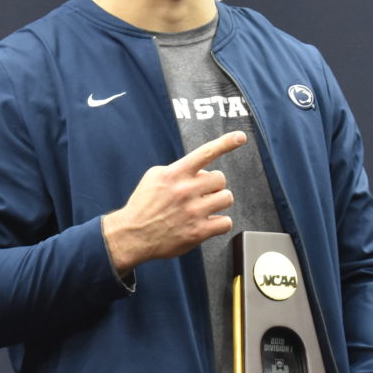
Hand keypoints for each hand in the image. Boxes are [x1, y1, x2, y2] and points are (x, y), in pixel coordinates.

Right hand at [101, 132, 244, 273]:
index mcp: (175, 174)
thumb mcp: (154, 177)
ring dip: (218, 201)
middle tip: (202, 193)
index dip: (226, 143)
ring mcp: (194, 212)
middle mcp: (186, 190)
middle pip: (220, 178)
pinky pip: (226, 222)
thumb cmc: (143, 206)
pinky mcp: (198, 232)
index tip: (240, 136)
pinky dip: (219, 223)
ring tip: (205, 207)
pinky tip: (207, 223)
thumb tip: (198, 170)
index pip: (205, 153)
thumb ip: (177, 170)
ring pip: (226, 198)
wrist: (132, 235)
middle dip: (214, 185)